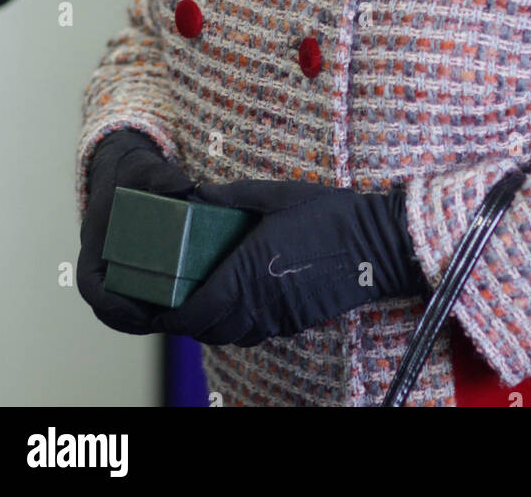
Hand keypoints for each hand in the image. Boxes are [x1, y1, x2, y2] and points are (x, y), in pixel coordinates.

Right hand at [77, 128, 196, 333]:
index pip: (89, 286)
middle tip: (167, 321)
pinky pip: (135, 297)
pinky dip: (152, 308)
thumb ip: (162, 175)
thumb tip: (187, 188)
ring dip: (143, 320)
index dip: (111, 305)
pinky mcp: (131, 270)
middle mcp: (101, 261)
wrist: (125, 169)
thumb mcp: (143, 168)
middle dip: (134, 320)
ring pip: (120, 308)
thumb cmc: (130, 171)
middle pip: (106, 306)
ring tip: (177, 319)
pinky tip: (181, 306)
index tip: (140, 311)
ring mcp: (114, 268)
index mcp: (94, 243)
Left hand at [155, 177, 427, 345]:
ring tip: (200, 297)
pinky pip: (255, 331)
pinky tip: (238, 297)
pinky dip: (237, 322)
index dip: (169, 317)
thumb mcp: (274, 195)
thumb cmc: (327, 215)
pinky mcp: (295, 321)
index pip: (194, 313)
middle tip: (172, 297)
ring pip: (231, 334)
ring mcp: (279, 317)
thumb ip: (230, 197)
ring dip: (210, 323)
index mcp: (247, 272)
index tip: (153, 307)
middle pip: (207, 330)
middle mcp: (259, 303)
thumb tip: (195, 195)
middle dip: (185, 320)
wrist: (377, 243)